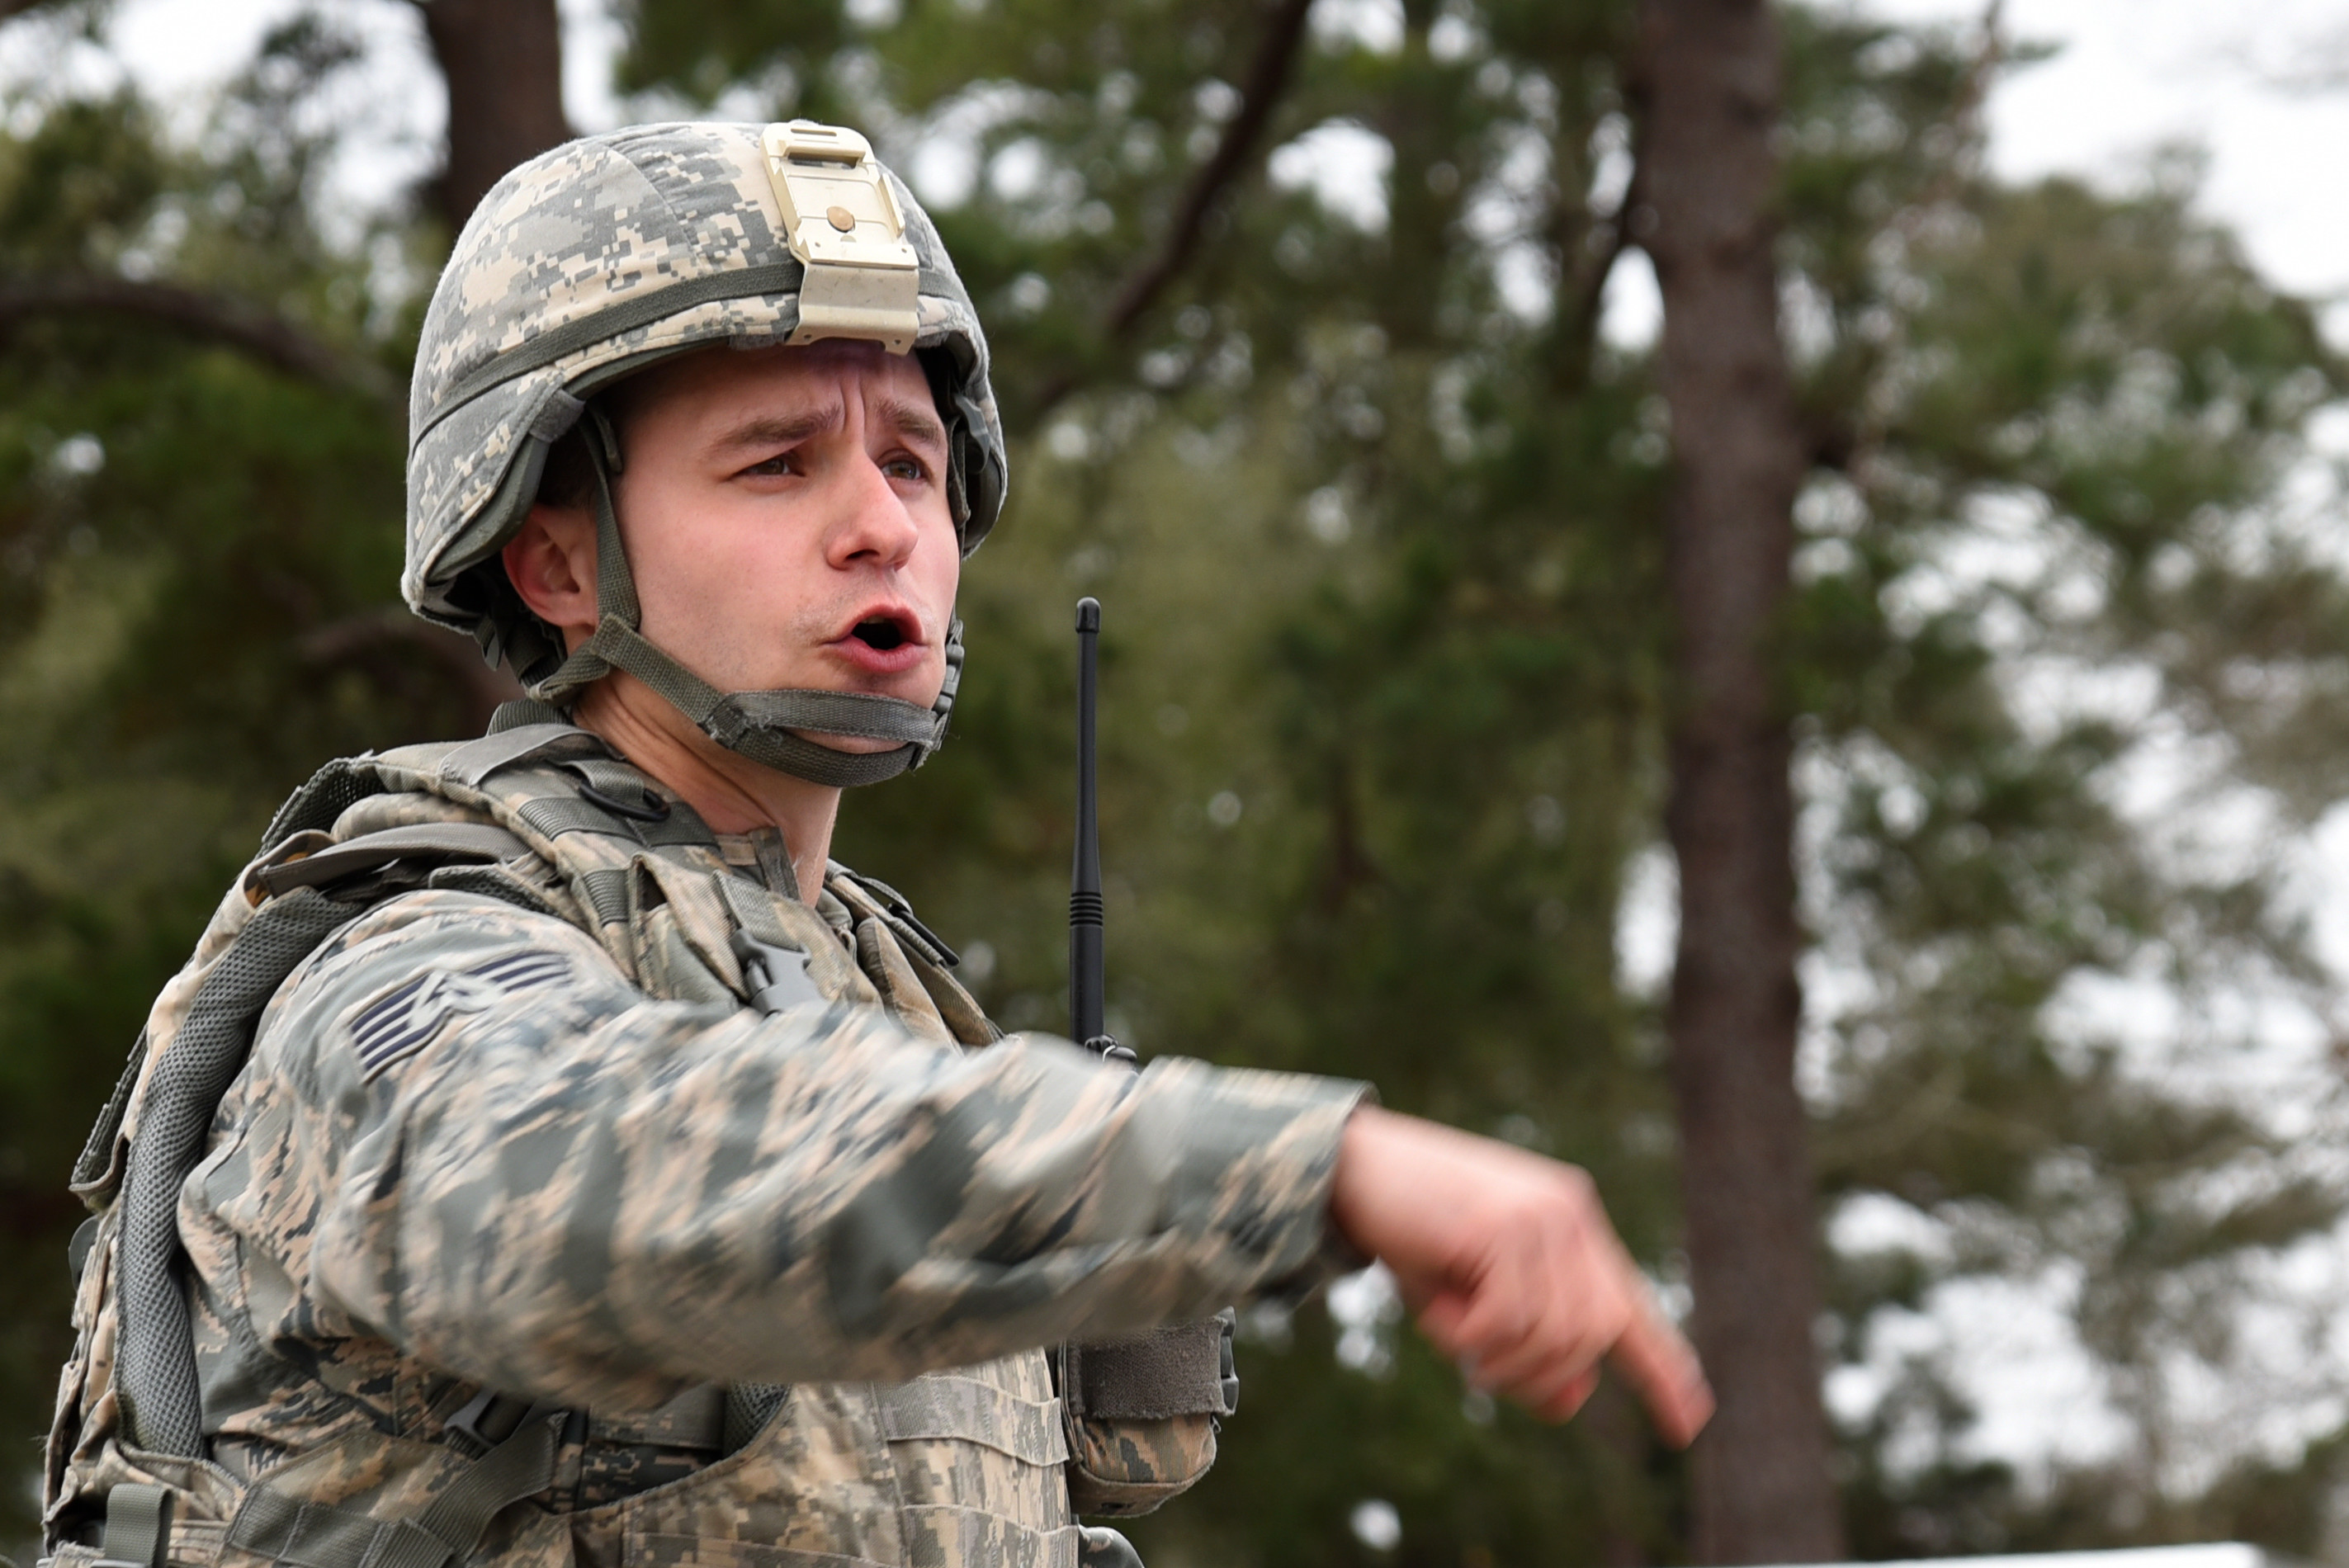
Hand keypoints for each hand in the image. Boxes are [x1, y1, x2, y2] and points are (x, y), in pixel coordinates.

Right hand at [1327, 1105, 1712, 1444]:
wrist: (1351, 1162)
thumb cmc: (1410, 1231)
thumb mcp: (1472, 1300)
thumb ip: (1526, 1345)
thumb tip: (1574, 1400)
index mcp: (1572, 1227)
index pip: (1629, 1307)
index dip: (1661, 1370)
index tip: (1691, 1423)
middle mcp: (1570, 1215)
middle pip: (1590, 1338)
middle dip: (1536, 1375)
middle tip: (1476, 1368)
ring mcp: (1539, 1216)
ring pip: (1552, 1337)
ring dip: (1493, 1358)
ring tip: (1447, 1327)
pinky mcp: (1500, 1227)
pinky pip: (1503, 1322)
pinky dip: (1463, 1335)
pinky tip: (1434, 1303)